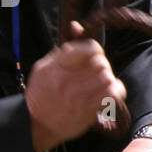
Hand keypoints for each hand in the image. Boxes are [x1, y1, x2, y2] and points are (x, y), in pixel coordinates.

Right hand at [26, 21, 127, 151]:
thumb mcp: (44, 67)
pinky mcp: (87, 111)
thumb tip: (77, 26)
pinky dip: (115, 91)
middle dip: (103, 66)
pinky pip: (112, 94)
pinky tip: (108, 92)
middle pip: (101, 63)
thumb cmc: (41, 94)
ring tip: (100, 83)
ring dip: (108, 79)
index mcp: (56, 66)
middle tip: (97, 72)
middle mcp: (66, 80)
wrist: (35, 125)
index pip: (89, 49)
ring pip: (107, 78)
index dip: (95, 51)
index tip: (93, 57)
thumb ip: (63, 49)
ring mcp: (77, 96)